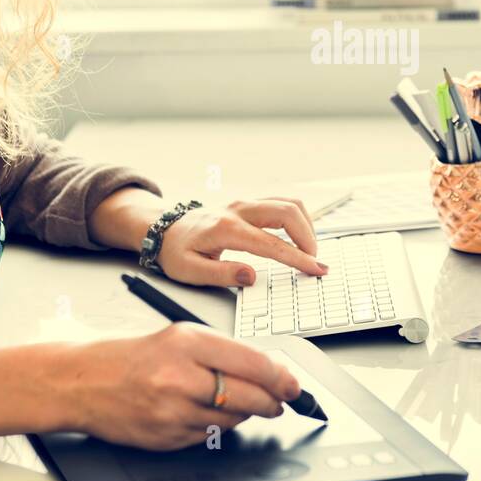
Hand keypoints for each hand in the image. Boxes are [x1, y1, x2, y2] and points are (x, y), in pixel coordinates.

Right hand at [69, 323, 301, 450]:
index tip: (293, 384)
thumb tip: (268, 371)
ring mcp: (172, 411)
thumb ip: (223, 351)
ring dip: (243, 413)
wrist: (82, 383)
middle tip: (279, 400)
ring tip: (231, 400)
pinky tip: (200, 411)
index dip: (281, 377)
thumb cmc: (132, 356)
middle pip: (250, 397)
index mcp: (187, 343)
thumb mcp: (179, 337)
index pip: (253, 363)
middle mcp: (180, 376)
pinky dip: (214, 425)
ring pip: (233, 419)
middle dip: (272, 401)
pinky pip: (209, 435)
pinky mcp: (166, 437)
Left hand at [155, 197, 325, 286]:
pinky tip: (298, 236)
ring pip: (288, 203)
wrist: (164, 229)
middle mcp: (239, 210)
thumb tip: (250, 277)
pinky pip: (282, 203)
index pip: (271, 244)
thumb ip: (220, 274)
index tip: (315, 269)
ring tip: (308, 251)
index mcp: (226, 228)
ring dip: (305, 226)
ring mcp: (245, 203)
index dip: (297, 258)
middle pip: (288, 212)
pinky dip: (297, 218)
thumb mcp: (189, 271)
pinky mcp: (249, 204)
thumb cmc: (176, 252)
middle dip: (308, 237)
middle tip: (314, 261)